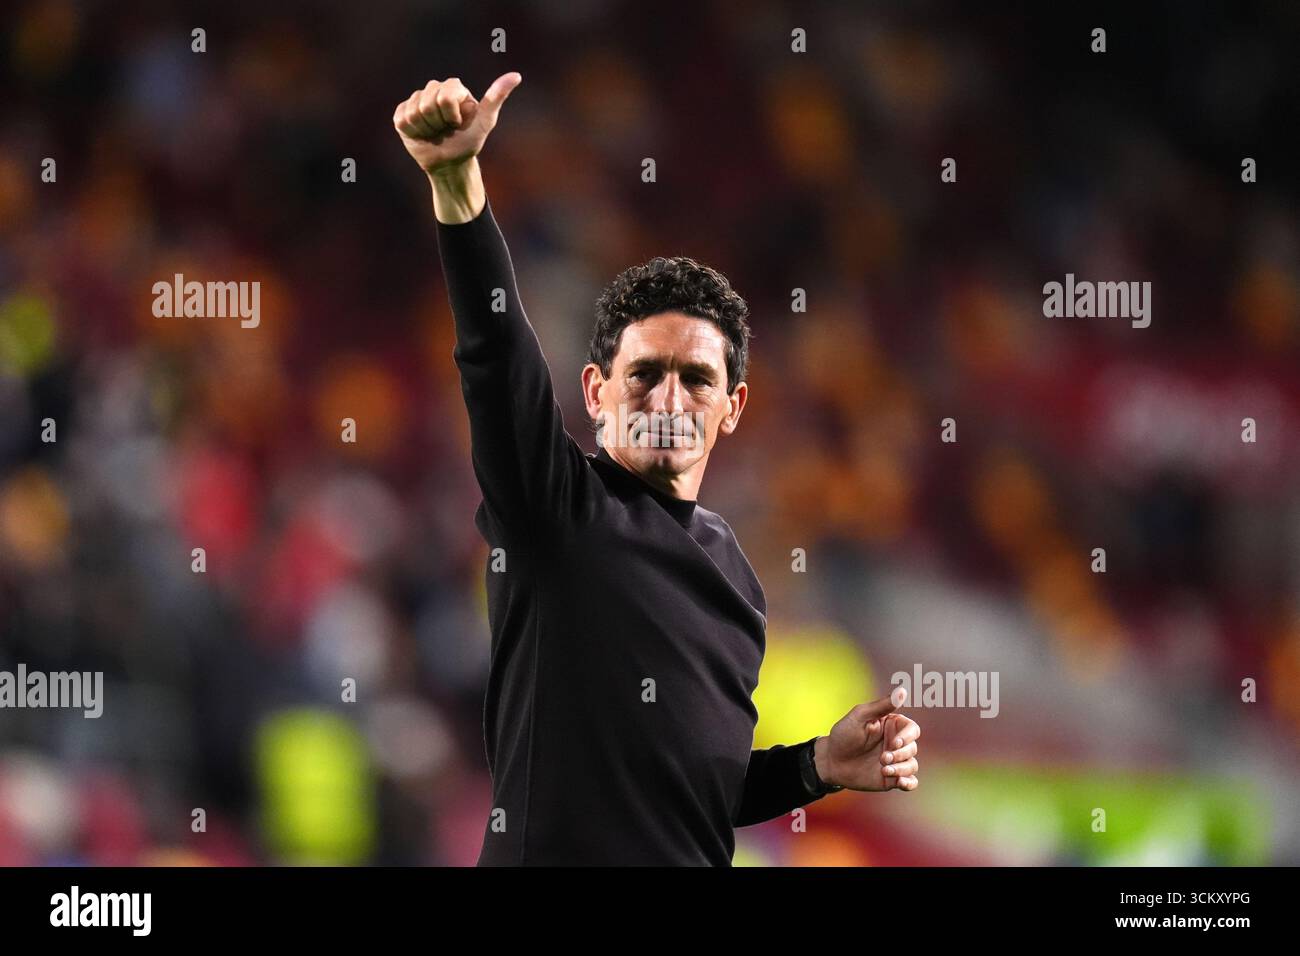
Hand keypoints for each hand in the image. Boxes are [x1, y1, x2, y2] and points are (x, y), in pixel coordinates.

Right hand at [393, 73, 521, 175]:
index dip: (450, 116)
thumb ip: (497, 98)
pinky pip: (402, 119)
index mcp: (454, 87)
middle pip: (428, 103)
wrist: (450, 163)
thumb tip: (516, 75)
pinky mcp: (402, 113)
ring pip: (414, 112)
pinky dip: (412, 132)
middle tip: (445, 130)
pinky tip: (421, 134)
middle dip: (438, 123)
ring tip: (434, 132)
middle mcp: (434, 89)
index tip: (458, 124)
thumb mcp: (485, 122)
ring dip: (426, 129)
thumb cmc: (469, 142)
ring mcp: (416, 100)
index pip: (444, 97)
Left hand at [816, 686, 920, 791]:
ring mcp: (895, 761)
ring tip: (884, 770)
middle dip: (900, 754)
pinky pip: (910, 782)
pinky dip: (909, 783)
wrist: (831, 761)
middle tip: (882, 758)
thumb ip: (881, 705)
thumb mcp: (860, 716)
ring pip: (912, 765)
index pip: (912, 729)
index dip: (907, 737)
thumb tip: (902, 690)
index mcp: (892, 726)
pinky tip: (901, 782)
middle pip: (913, 748)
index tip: (894, 743)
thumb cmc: (843, 735)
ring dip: (902, 769)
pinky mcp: (892, 778)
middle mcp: (896, 743)